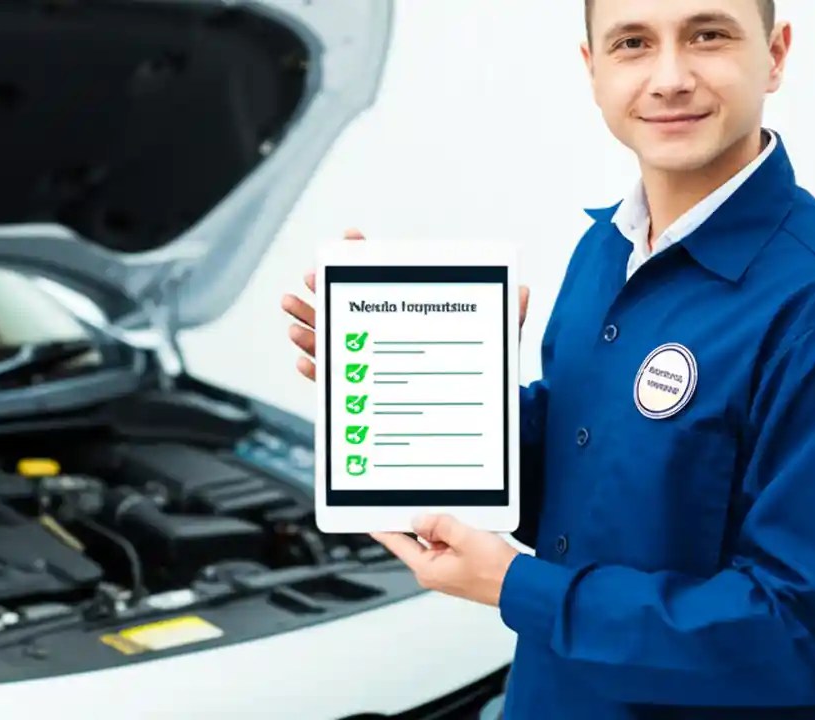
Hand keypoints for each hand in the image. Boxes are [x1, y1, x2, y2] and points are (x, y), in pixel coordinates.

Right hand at [282, 230, 530, 380]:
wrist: (470, 419)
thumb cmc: (479, 375)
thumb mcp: (493, 345)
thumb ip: (508, 320)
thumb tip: (522, 294)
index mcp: (408, 313)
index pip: (382, 278)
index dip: (364, 255)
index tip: (351, 238)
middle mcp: (383, 334)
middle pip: (344, 307)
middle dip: (320, 293)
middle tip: (306, 282)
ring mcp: (368, 362)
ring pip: (331, 341)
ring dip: (308, 329)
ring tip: (292, 321)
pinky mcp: (360, 392)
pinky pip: (332, 382)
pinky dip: (317, 373)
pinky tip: (306, 364)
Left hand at [371, 514, 520, 606]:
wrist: (521, 584)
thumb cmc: (497, 571)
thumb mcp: (465, 537)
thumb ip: (439, 525)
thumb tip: (420, 520)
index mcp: (427, 569)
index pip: (397, 544)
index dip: (384, 529)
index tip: (372, 519)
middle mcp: (432, 573)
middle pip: (416, 539)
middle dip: (423, 523)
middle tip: (435, 512)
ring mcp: (445, 572)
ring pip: (434, 541)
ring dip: (443, 529)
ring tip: (462, 527)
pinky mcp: (457, 568)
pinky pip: (447, 546)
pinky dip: (452, 536)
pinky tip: (467, 532)